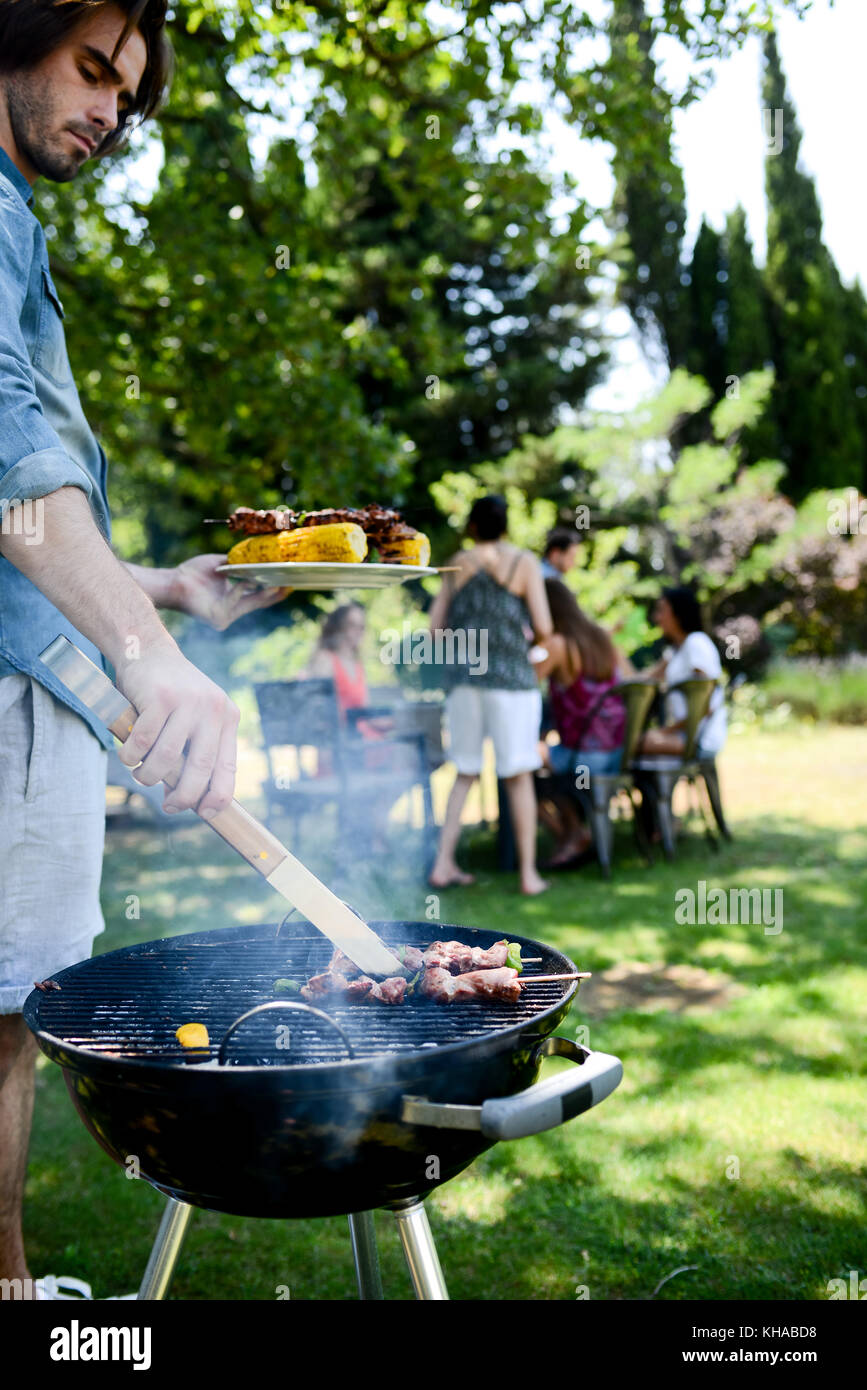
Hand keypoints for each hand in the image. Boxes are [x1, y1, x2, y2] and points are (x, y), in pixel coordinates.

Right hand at [115, 638, 240, 815]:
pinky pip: (142, 741)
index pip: (228, 767)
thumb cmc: (171, 695)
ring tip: (141, 776)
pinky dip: (131, 756)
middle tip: (169, 807)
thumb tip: (186, 799)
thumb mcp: (195, 718)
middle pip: (200, 768)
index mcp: (228, 718)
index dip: (218, 796)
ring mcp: (186, 702)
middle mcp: (212, 709)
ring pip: (167, 757)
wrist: (148, 650)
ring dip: (150, 776)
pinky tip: (127, 756)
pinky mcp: (158, 697)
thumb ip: (195, 751)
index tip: (204, 813)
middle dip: (184, 796)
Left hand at [172, 554, 290, 630]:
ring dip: (263, 593)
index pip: (257, 595)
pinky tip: (247, 579)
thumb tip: (255, 555)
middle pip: (259, 602)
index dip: (273, 590)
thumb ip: (237, 563)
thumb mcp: (220, 564)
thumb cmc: (192, 574)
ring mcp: (226, 615)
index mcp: (233, 598)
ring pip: (250, 604)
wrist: (174, 582)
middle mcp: (232, 609)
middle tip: (290, 583)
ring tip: (276, 582)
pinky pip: (234, 601)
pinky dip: (240, 589)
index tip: (288, 581)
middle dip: (275, 594)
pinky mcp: (219, 618)